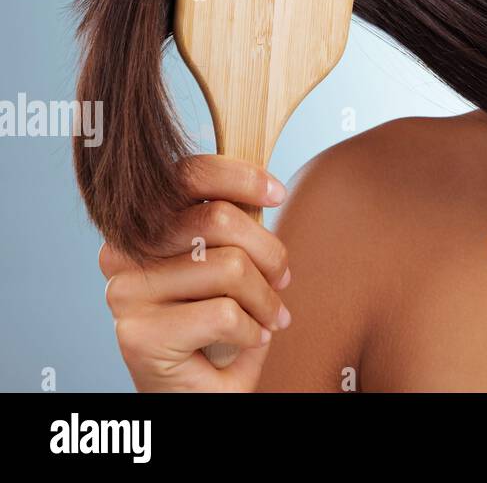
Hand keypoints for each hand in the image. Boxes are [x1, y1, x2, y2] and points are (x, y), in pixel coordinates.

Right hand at [99, 155, 292, 391]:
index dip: (241, 178)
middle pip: (218, 218)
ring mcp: (125, 296)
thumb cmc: (217, 322)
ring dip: (266, 298)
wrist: (199, 392)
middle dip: (269, 252)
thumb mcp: (227, 258)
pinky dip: (252, 329)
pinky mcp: (139, 336)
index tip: (277, 194)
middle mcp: (121, 256)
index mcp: (138, 227)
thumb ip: (231, 222)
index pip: (189, 176)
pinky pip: (224, 313)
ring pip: (230, 267)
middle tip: (283, 278)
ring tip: (270, 316)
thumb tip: (264, 191)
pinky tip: (249, 339)